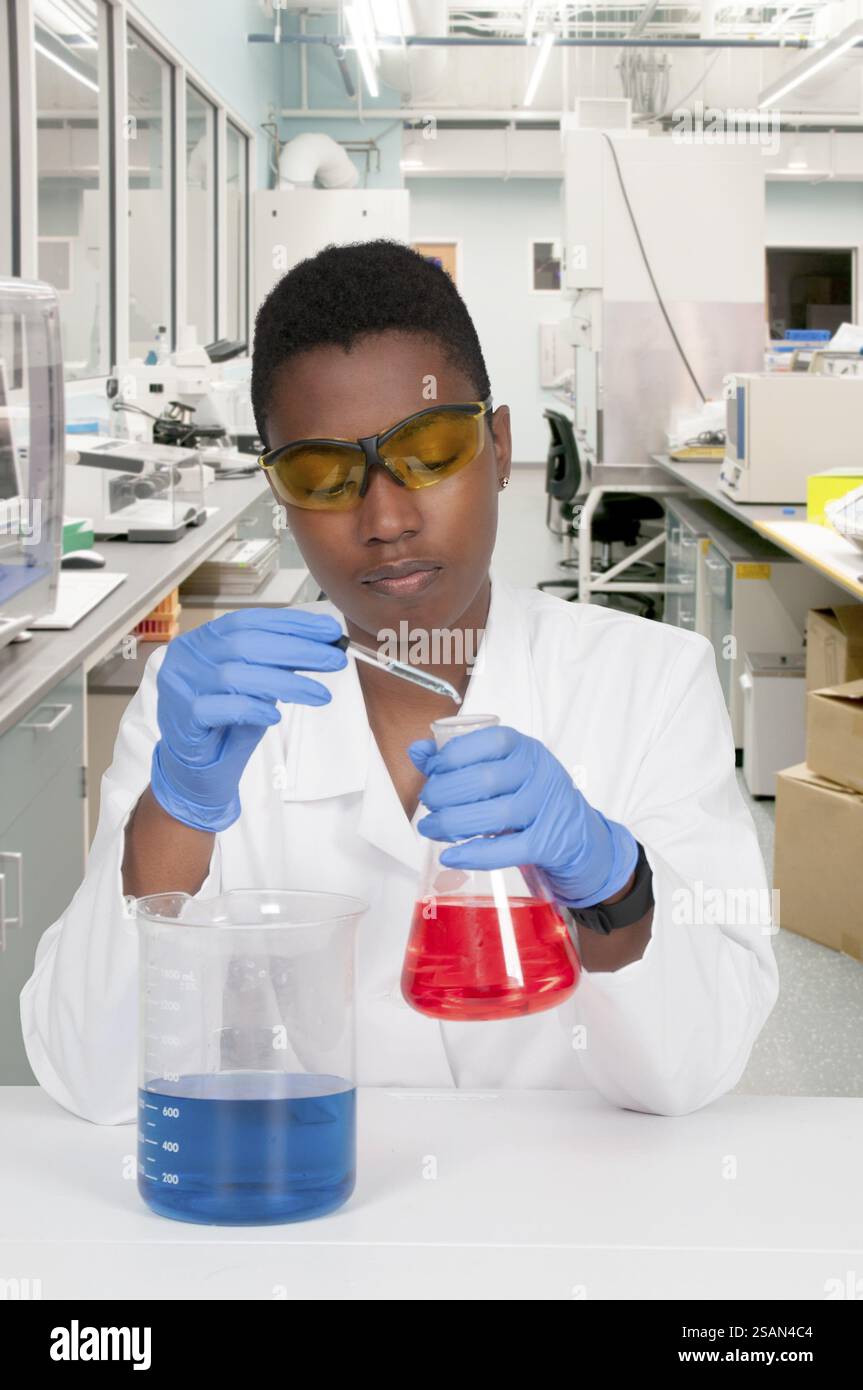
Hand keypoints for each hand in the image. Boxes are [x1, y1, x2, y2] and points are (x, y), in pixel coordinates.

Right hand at [151, 608, 346, 831]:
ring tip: (320, 695)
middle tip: (335, 660)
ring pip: (236, 675)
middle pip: (246, 643)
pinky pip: (222, 707)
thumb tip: (322, 645)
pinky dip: (253, 708)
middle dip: (297, 650)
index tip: (329, 631)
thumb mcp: (255, 686)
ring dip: (286, 683)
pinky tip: (275, 716)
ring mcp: (182, 686)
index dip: (291, 623)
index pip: (249, 621)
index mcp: (204, 640)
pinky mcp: (184, 718)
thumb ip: (276, 664)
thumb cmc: (227, 723)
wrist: (197, 771)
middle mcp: (188, 657)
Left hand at [408, 725, 637, 907]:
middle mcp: (539, 772)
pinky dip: (475, 855)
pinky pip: (508, 850)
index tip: (432, 771)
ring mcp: (546, 808)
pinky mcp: (549, 843)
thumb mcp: (501, 770)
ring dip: (453, 824)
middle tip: (428, 803)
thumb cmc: (529, 798)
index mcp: (524, 748)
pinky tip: (451, 856)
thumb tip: (418, 750)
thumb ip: (458, 759)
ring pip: (494, 815)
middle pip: (484, 780)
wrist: (578, 835)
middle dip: (445, 793)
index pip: (487, 742)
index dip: (452, 756)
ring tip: (431, 828)